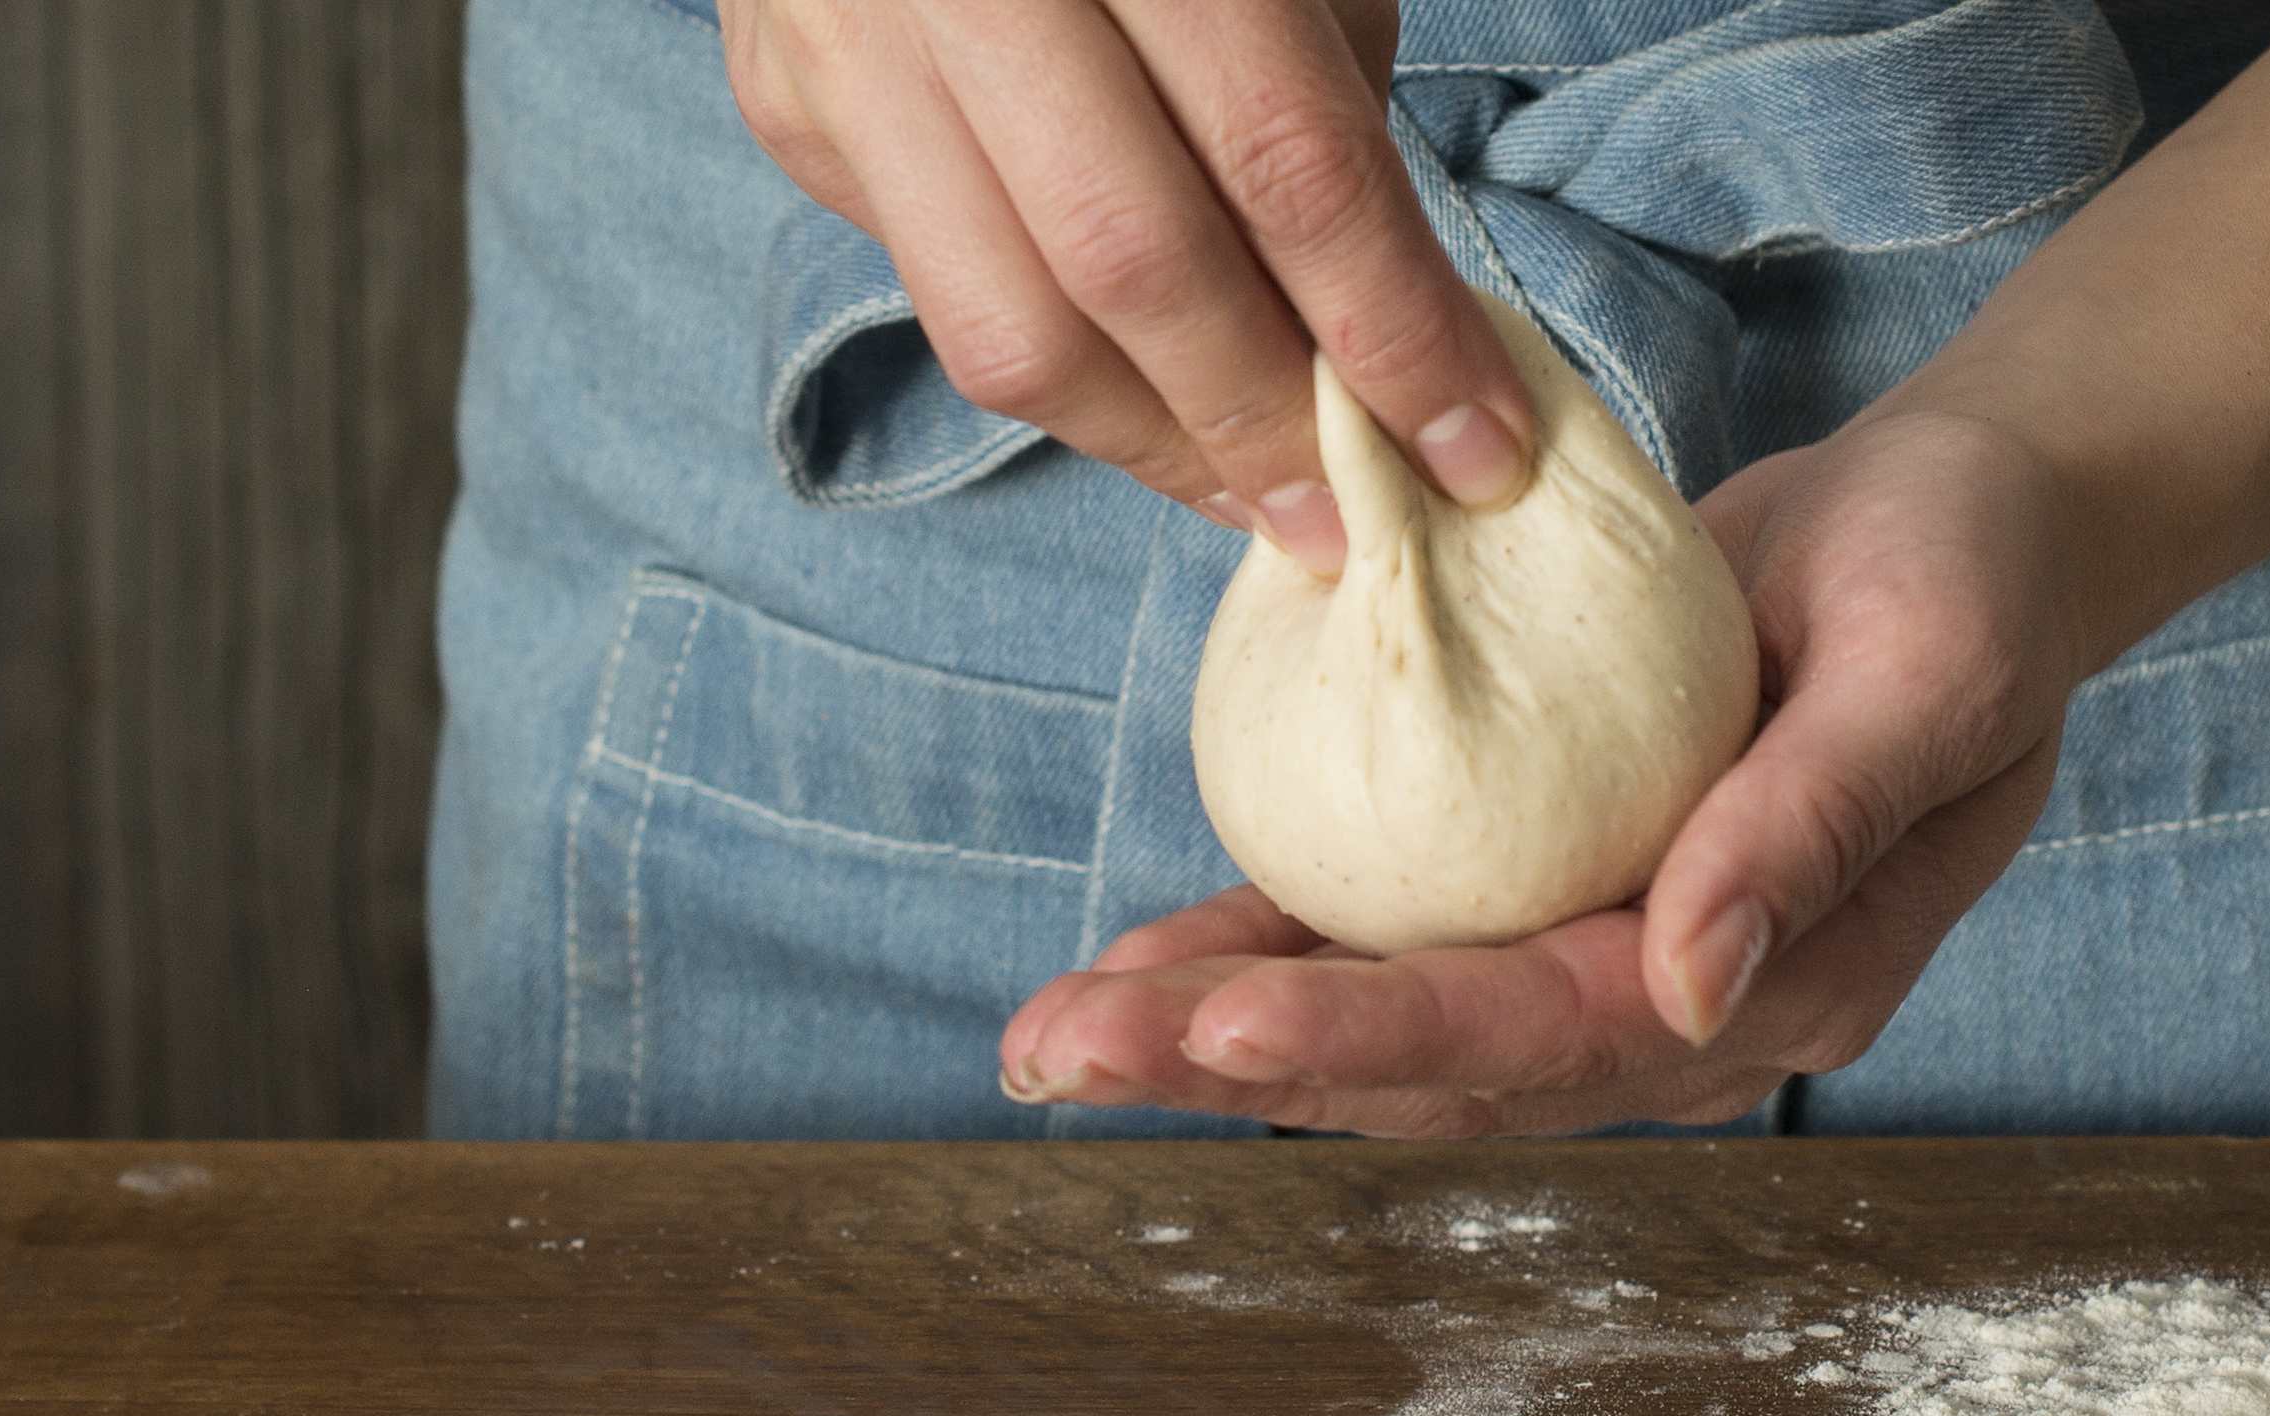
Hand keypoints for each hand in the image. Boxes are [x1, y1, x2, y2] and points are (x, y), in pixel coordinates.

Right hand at [723, 0, 1536, 568]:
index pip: (1284, 157)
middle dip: (1268, 423)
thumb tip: (1384, 318)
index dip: (1392, 324)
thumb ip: (1319, 89)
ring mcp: (851, 44)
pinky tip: (1143, 397)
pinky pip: (936, 291)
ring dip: (1156, 448)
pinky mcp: (790, 105)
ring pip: (1009, 333)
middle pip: (1134, 265)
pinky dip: (1061, 371)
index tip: (1479, 442)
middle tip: (1353, 515)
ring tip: (1253, 494)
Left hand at [997, 406, 2094, 1133]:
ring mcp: (1599, 965)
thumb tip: (1683, 987)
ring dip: (1212, 1034)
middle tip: (1055, 1051)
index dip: (1381, 1041)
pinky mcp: (1539, 896)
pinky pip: (1383, 944)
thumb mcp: (1922, 671)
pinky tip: (1137, 968)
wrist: (1970, 530)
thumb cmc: (1966, 577)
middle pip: (1431, 1071)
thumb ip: (1806, 829)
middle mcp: (1667, 1011)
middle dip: (1234, 1065)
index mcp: (1771, 986)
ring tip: (1049, 1035)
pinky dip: (1258, 952)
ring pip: (1383, 1032)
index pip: (1548, 1038)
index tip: (1225, 1026)